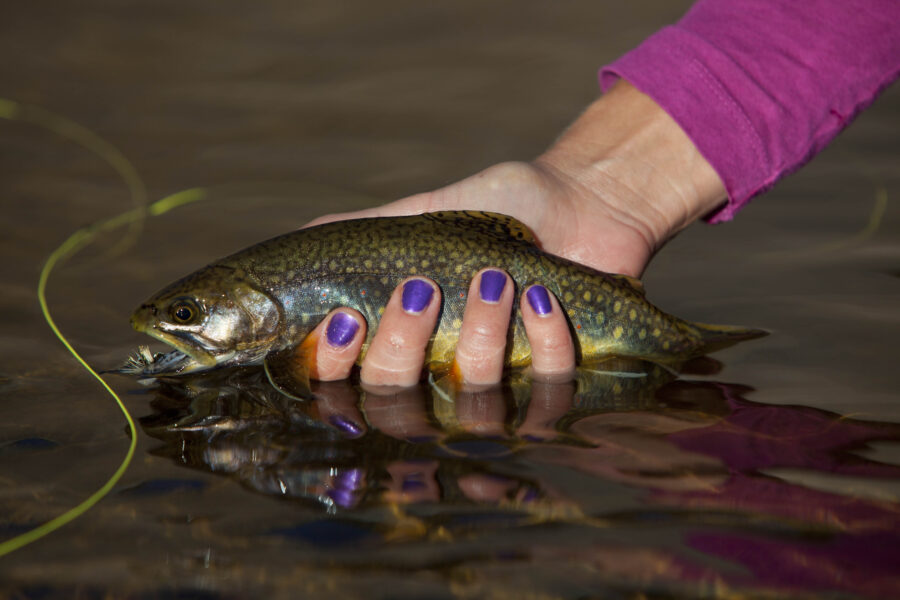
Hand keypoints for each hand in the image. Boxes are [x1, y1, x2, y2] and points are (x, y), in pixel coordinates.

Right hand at [300, 81, 727, 382]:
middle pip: (398, 404)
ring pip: (474, 398)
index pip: (347, 386)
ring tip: (495, 278)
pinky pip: (544, 386)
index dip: (333, 369)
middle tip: (419, 289)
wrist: (586, 201)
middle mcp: (446, 379)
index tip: (343, 322)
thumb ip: (374, 229)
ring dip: (479, 333)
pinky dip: (543, 340)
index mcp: (408, 346)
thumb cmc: (504, 211)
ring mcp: (503, 389)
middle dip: (401, 348)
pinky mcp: (558, 384)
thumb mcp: (431, 214)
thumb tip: (305, 236)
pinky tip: (542, 295)